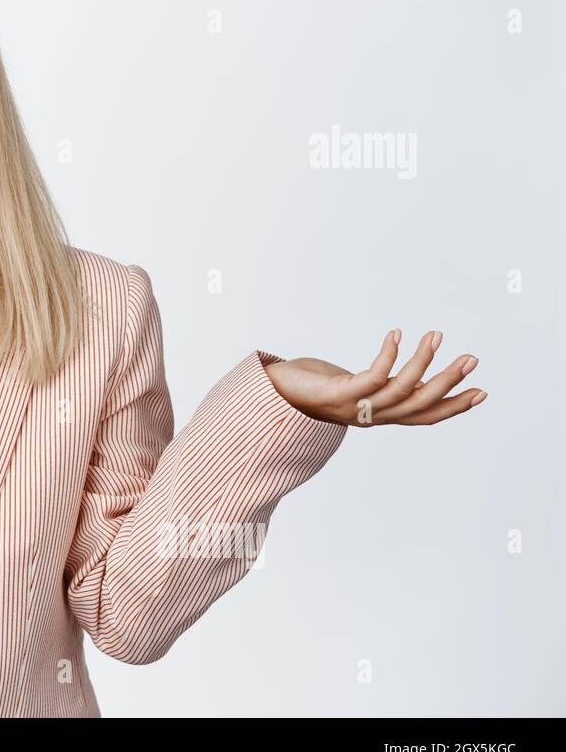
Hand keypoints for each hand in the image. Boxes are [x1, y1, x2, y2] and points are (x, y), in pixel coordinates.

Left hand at [263, 329, 485, 426]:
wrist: (269, 396)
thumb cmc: (311, 386)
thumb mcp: (357, 386)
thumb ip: (383, 385)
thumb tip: (413, 379)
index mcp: (378, 416)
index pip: (424, 416)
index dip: (453, 407)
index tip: (482, 391)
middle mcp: (369, 417)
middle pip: (420, 404)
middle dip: (449, 382)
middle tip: (471, 358)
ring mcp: (355, 407)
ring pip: (401, 390)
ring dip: (423, 362)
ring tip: (436, 335)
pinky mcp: (339, 394)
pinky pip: (373, 376)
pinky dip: (388, 354)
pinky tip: (397, 334)